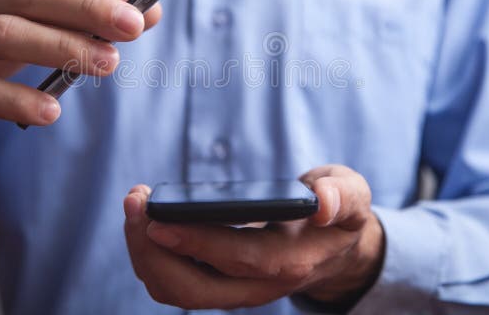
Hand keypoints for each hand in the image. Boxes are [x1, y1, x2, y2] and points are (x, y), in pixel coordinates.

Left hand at [123, 165, 384, 309]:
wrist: (332, 249)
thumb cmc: (337, 216)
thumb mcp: (353, 198)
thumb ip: (343, 196)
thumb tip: (321, 201)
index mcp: (290, 263)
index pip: (237, 259)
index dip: (196, 242)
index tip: (158, 220)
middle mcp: (255, 287)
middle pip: (191, 288)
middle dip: (152, 249)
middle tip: (135, 201)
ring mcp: (232, 291)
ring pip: (174, 290)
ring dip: (144, 251)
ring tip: (135, 204)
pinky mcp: (215, 284)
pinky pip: (172, 281)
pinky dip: (150, 253)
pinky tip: (144, 217)